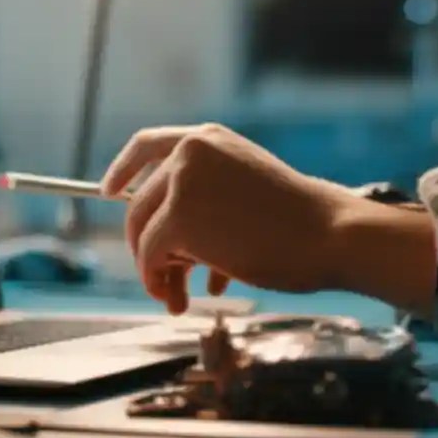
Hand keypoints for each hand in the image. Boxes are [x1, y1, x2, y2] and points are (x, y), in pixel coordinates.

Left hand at [102, 124, 437, 315]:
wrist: (328, 233)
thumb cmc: (299, 223)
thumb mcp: (245, 192)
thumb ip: (204, 202)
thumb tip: (165, 246)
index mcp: (209, 139)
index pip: (148, 143)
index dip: (123, 169)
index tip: (109, 191)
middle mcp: (190, 152)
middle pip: (140, 202)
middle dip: (147, 246)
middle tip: (164, 279)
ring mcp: (181, 182)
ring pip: (141, 232)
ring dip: (154, 270)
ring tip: (174, 297)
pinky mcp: (178, 218)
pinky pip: (149, 256)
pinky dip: (158, 281)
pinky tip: (181, 298)